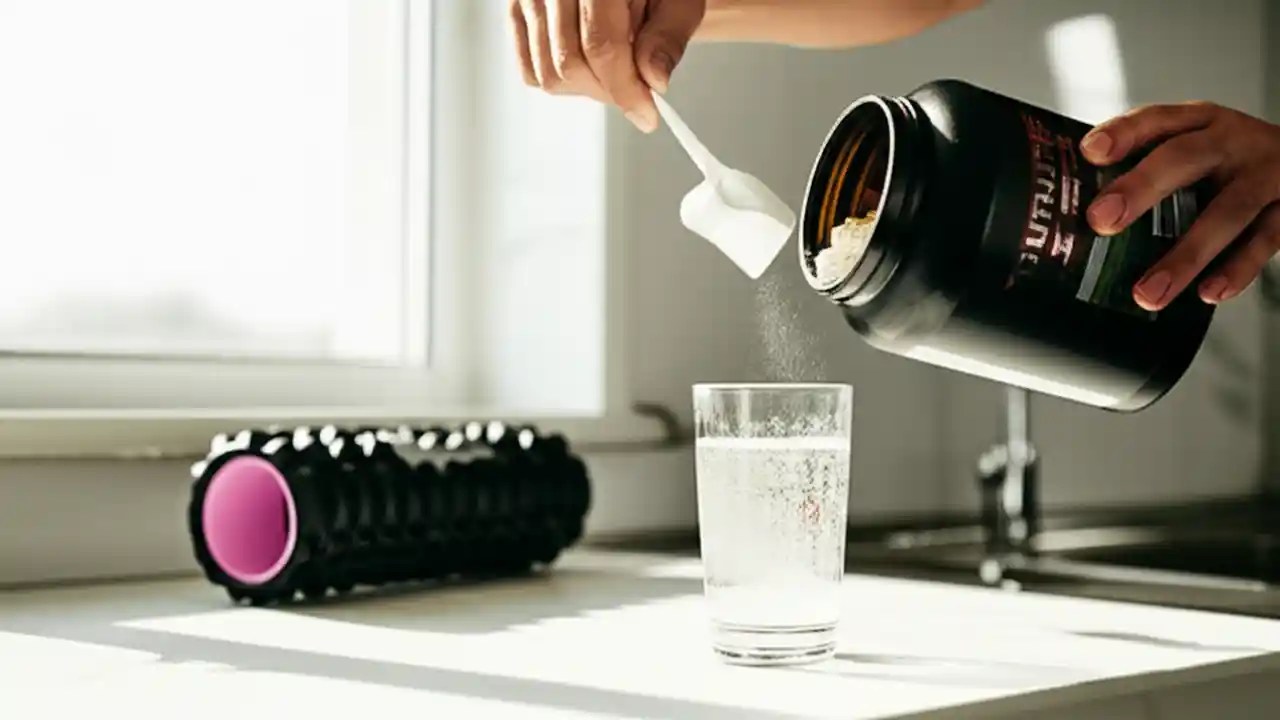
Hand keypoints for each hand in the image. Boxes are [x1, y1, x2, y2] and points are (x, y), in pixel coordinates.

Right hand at [508, 0, 704, 132]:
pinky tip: (588, 63)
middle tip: (636, 89)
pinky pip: (530, 69)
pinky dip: (561, 79)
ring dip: (586, 87)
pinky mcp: (517, 10)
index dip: (625, 89)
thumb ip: (668, 35)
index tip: (646, 115)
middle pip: (569, 63)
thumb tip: (654, 80)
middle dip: (608, 91)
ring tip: (614, 66)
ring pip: (547, 73)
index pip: (600, 45)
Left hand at [1080, 102, 1279, 309]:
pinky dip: (1236, 269)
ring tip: (1148, 292)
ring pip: (1228, 211)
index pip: (1156, 119)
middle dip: (1141, 188)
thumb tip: (1080, 216)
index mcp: (1200, 122)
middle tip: (1102, 220)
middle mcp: (1232, 142)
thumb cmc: (1235, 160)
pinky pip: (1265, 241)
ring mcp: (1266, 175)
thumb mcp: (1198, 146)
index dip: (1124, 133)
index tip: (1091, 152)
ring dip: (1185, 255)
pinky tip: (1209, 291)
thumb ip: (1151, 169)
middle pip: (1185, 158)